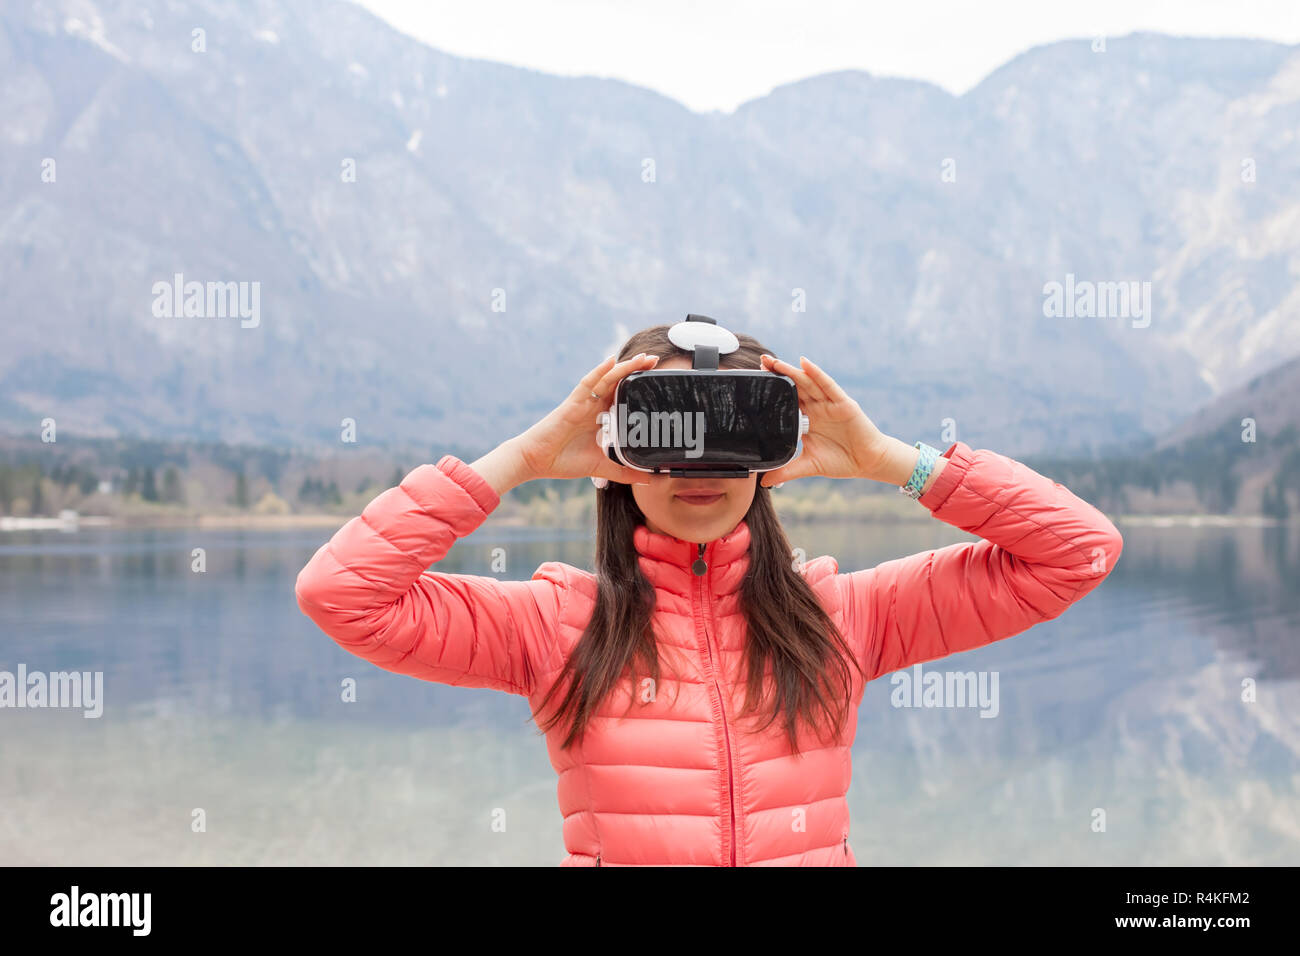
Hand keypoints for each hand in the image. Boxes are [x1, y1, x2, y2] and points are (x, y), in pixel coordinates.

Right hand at [512, 352, 660, 484]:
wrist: (537, 461)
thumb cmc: (565, 461)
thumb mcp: (603, 468)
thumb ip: (625, 472)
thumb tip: (650, 481)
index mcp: (602, 417)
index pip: (625, 397)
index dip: (641, 387)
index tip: (659, 382)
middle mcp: (594, 406)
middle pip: (620, 383)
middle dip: (637, 370)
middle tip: (656, 362)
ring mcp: (584, 402)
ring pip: (608, 379)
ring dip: (626, 366)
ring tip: (643, 358)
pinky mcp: (573, 403)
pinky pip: (588, 382)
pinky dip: (600, 371)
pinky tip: (612, 360)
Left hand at [756, 354, 909, 486]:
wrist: (868, 463)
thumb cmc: (841, 460)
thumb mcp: (808, 465)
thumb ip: (786, 471)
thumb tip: (764, 483)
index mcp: (807, 418)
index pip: (786, 399)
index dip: (772, 389)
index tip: (755, 380)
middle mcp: (817, 407)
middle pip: (795, 386)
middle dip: (778, 373)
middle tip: (761, 361)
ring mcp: (830, 404)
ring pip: (807, 383)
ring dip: (791, 371)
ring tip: (775, 361)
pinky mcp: (843, 404)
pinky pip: (828, 386)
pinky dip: (816, 374)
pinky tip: (805, 364)